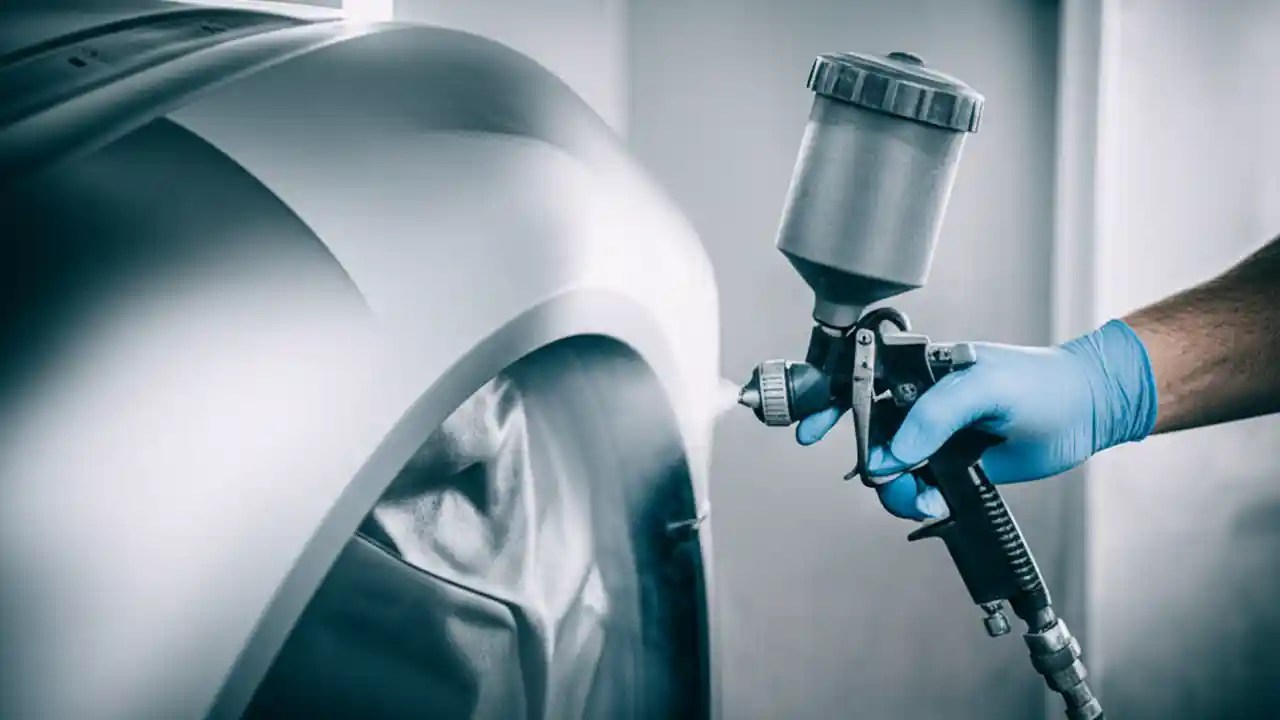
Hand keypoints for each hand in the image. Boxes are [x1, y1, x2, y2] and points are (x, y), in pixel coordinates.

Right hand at [794, 320, 1158, 520]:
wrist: (1088, 412)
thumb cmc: (1040, 383)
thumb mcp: (984, 386)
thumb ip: (936, 414)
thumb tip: (895, 452)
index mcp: (918, 371)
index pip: (859, 381)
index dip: (829, 404)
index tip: (810, 430)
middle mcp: (921, 404)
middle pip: (869, 434)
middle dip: (865, 459)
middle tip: (875, 476)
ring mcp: (936, 437)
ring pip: (893, 467)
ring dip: (896, 487)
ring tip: (917, 495)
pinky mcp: (955, 467)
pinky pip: (921, 488)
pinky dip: (921, 500)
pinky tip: (935, 501)